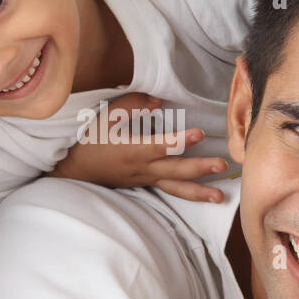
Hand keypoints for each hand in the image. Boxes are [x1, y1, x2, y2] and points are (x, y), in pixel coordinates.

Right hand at [50, 92, 229, 202]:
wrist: (75, 168)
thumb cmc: (90, 139)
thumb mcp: (106, 116)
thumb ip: (133, 105)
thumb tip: (159, 100)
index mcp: (132, 150)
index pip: (161, 145)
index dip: (181, 140)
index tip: (200, 133)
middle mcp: (141, 168)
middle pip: (174, 170)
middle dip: (199, 168)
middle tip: (222, 165)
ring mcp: (145, 179)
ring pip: (174, 188)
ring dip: (198, 193)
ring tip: (220, 198)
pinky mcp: (145, 184)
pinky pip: (169, 190)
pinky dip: (187, 194)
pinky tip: (204, 196)